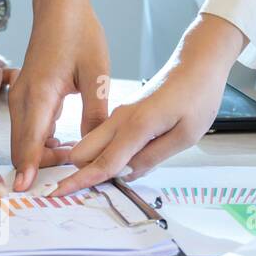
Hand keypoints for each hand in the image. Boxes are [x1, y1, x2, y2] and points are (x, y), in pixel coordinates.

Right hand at [7, 0, 108, 191]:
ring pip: (23, 140)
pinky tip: (63, 144)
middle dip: (41, 167)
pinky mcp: (23, 95)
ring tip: (73, 158)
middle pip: (22, 147)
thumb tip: (95, 149)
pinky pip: (26, 129)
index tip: (26, 190)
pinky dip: (40, 143)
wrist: (59, 6)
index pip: (30, 141)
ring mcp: (20, 97)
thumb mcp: (98, 74)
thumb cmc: (79, 33)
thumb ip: (95, 113)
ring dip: (42, 155)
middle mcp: (23, 98)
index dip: (29, 168)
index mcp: (40, 94)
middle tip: (72, 173)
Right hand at [53, 13, 244, 196]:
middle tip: (105, 187)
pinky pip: (103, 138)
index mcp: (136, 125)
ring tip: (124, 172)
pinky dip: (105, 152)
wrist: (198, 62)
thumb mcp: (186, 135)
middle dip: (83, 173)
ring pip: (90, 145)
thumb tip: (128, 175)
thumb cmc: (198, 94)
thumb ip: (153, 157)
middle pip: (82, 153)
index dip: (81, 181)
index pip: (103, 162)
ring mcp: (118, 115)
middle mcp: (120, 119)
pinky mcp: (122, 114)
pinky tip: (128, 158)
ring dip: (94, 163)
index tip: (57, 193)